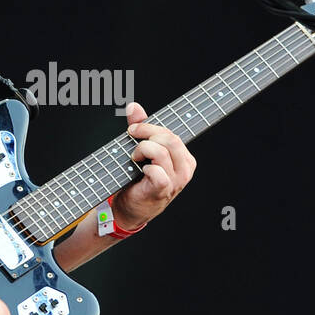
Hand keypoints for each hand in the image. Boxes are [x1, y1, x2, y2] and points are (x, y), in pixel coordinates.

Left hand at [110, 101, 196, 229]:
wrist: (130, 208)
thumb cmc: (137, 179)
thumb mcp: (141, 150)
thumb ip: (140, 127)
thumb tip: (133, 106)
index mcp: (184, 158)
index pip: (171, 133)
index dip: (150, 126)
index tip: (133, 129)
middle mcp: (185, 168)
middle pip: (169, 138)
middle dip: (146, 134)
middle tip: (131, 138)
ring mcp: (177, 180)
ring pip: (162, 151)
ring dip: (142, 150)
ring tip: (134, 158)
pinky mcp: (164, 189)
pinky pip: (157, 170)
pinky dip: (144, 167)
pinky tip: (139, 172)